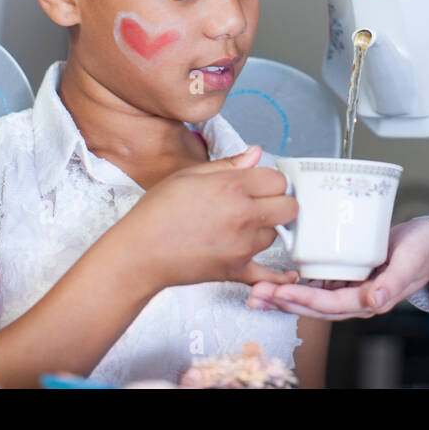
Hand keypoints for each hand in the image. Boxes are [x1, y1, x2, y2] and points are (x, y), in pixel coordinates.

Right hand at [121, 145, 299, 289]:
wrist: (139, 253)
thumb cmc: (157, 212)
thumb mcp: (188, 175)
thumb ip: (228, 164)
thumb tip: (256, 153)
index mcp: (232, 187)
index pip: (278, 179)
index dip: (270, 180)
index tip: (260, 184)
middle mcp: (243, 215)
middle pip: (289, 208)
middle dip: (280, 203)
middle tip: (262, 204)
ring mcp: (242, 245)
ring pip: (275, 235)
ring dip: (266, 230)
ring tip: (241, 227)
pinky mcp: (237, 270)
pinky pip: (269, 275)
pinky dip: (279, 276)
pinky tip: (289, 274)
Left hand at [245, 218, 428, 319]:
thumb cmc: (423, 252)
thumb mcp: (411, 264)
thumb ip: (393, 284)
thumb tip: (374, 303)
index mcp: (369, 300)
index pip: (329, 305)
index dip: (303, 300)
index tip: (279, 292)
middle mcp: (355, 298)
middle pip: (313, 306)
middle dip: (283, 301)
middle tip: (255, 294)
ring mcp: (349, 287)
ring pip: (310, 296)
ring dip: (284, 294)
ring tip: (257, 289)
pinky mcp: (345, 273)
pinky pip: (317, 282)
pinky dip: (296, 280)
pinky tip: (277, 274)